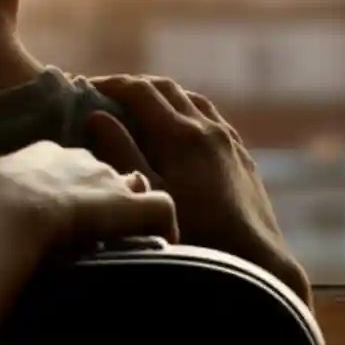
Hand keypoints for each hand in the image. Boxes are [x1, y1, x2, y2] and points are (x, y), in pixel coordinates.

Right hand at [0, 140, 178, 261]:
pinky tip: (164, 244)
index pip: (65, 165)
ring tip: (138, 235)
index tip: (68, 209)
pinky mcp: (126, 204)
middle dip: (112, 192)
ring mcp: (103, 181)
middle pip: (105, 170)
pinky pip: (161, 208)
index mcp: (37, 157)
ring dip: (135, 209)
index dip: (72, 187)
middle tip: (108, 223)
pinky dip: (165, 225)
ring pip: (135, 185)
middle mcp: (77, 161)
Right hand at [88, 76, 311, 303]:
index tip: (86, 88)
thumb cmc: (196, 235)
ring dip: (163, 96)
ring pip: (192, 100)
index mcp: (181, 134)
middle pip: (167, 89)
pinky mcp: (241, 155)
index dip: (112, 85)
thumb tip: (96, 117)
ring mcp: (228, 140)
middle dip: (135, 86)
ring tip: (140, 108)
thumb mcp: (150, 196)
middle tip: (108, 94)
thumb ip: (121, 154)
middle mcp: (208, 127)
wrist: (258, 259)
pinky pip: (211, 118)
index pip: (141, 92)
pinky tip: (180, 129)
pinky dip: (187, 111)